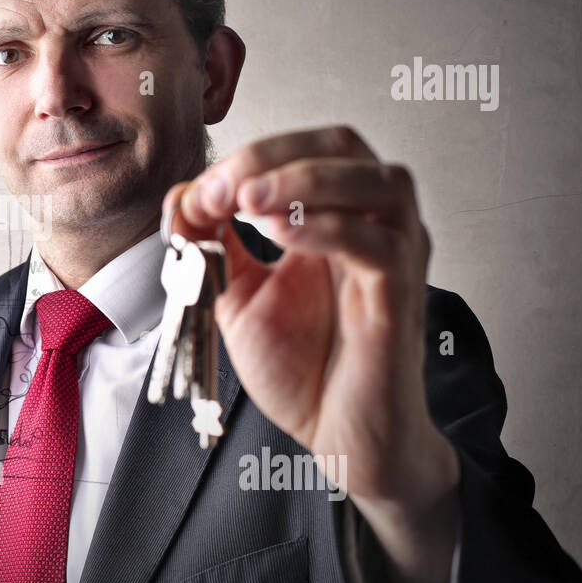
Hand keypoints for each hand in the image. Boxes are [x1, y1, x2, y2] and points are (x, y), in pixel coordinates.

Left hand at [163, 125, 456, 512]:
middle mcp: (375, 226)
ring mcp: (396, 259)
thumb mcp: (236, 294)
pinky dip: (328, 229)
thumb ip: (213, 243)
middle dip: (275, 154)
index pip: (308, 148)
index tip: (201, 191)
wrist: (335, 436)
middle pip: (345, 146)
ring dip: (307, 180)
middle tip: (224, 187)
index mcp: (337, 216)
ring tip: (249, 202)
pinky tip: (281, 236)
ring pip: (380, 183)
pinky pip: (378, 246)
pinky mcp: (400, 298)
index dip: (253, 156)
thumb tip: (182, 194)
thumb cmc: (301, 368)